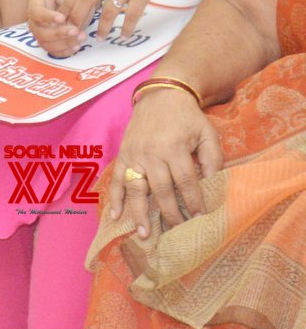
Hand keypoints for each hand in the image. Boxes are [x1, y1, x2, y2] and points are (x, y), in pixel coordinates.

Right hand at [106, 85, 221, 232]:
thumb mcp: (208, 134)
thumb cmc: (188, 117)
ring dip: (138, 212)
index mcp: (173, 147)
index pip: (185, 181)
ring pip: (135, 188)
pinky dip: (114, 197)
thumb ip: (213, 159)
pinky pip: (116, 178)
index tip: (201, 217)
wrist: (161, 94)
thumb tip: (214, 186)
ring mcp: (133, 154)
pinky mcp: (123, 154)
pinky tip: (115, 215)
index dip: (194, 201)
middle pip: (159, 189)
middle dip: (169, 213)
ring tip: (143, 234)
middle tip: (177, 231)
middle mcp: (150, 153)